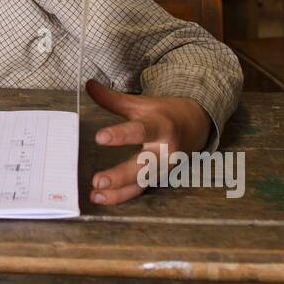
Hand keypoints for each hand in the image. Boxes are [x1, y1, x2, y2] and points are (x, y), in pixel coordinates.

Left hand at [85, 79, 212, 206]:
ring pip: (141, 183)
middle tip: (97, 180)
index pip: (140, 131)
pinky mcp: (160, 178)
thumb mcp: (141, 103)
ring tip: (96, 195)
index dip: (120, 135)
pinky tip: (103, 198)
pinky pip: (140, 190)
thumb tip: (89, 85)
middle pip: (143, 166)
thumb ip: (113, 98)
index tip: (100, 137)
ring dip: (118, 192)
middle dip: (120, 175)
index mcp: (160, 127)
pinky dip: (122, 196)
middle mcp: (165, 151)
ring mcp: (164, 168)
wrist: (194, 126)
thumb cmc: (163, 114)